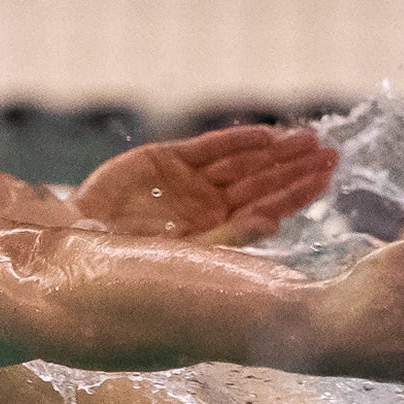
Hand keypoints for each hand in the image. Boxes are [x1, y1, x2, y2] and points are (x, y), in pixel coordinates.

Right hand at [74, 124, 338, 244]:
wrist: (72, 246)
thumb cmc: (128, 267)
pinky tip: (265, 136)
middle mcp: (206, 207)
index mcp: (217, 235)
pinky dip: (235, 141)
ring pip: (240, 163)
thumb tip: (274, 223)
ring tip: (308, 140)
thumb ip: (228, 240)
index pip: (268, 209)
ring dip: (274, 152)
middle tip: (331, 152)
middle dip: (295, 167)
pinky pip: (207, 148)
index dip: (297, 192)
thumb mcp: (185, 260)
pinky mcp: (163, 161)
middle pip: (261, 182)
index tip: (328, 176)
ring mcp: (186, 183)